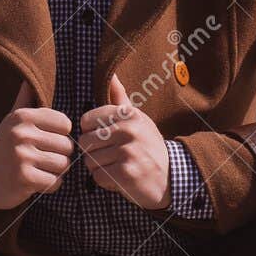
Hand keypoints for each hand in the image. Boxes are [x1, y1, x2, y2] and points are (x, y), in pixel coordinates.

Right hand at [0, 78, 73, 209]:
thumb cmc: (5, 146)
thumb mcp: (12, 120)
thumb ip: (25, 100)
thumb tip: (28, 80)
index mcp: (23, 116)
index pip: (65, 124)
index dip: (60, 135)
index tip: (45, 140)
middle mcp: (22, 133)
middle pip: (67, 146)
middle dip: (59, 155)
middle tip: (42, 158)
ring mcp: (22, 156)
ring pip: (63, 164)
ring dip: (55, 171)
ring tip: (39, 168)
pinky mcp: (24, 178)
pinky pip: (56, 182)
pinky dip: (50, 184)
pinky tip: (36, 181)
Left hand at [78, 71, 171, 209]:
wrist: (170, 177)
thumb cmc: (147, 146)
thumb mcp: (137, 119)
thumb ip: (119, 97)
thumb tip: (111, 74)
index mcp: (128, 114)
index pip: (86, 120)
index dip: (91, 132)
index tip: (106, 139)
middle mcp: (128, 129)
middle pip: (85, 141)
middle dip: (94, 152)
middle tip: (113, 156)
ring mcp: (128, 151)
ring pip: (89, 160)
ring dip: (100, 168)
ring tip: (118, 166)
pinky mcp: (126, 173)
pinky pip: (97, 176)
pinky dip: (106, 181)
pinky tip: (120, 178)